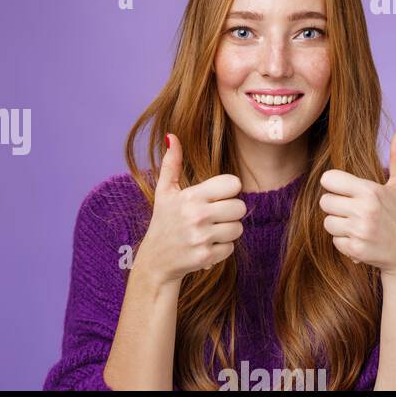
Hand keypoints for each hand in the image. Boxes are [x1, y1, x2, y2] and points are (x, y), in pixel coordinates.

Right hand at [132, 133, 246, 285]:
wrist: (155, 260)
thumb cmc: (163, 221)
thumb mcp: (165, 192)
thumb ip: (172, 164)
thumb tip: (172, 136)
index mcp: (190, 196)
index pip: (233, 184)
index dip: (227, 190)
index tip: (216, 197)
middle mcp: (197, 216)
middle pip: (240, 207)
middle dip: (229, 212)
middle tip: (213, 216)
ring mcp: (201, 238)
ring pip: (238, 229)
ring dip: (227, 231)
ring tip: (209, 231)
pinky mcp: (206, 257)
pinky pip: (231, 248)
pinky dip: (221, 248)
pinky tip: (206, 246)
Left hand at [318, 126, 395, 276]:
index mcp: (370, 190)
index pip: (328, 179)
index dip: (335, 185)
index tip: (347, 191)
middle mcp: (364, 209)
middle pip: (324, 201)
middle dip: (337, 207)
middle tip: (356, 212)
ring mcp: (359, 230)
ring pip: (327, 222)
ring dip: (340, 226)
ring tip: (359, 226)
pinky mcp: (355, 249)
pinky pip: (334, 241)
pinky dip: (344, 242)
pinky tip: (361, 240)